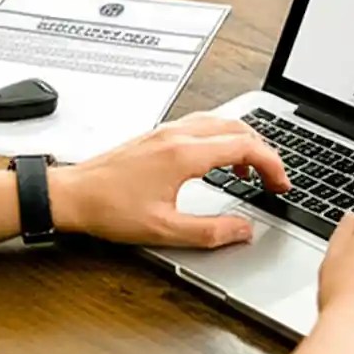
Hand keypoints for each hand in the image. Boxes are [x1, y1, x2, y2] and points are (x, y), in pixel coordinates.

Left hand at [49, 113, 290, 247]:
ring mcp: (166, 131)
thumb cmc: (109, 209)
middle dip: (264, 151)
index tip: (281, 184)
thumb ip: (211, 231)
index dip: (273, 165)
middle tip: (273, 179)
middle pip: (238, 127)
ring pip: (220, 122)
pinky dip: (221, 139)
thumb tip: (243, 230)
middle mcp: (177, 135)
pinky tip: (217, 162)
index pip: (246, 146)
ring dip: (243, 142)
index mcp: (184, 154)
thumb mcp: (165, 230)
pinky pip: (201, 125)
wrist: (72, 195)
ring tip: (251, 172)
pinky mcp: (157, 134)